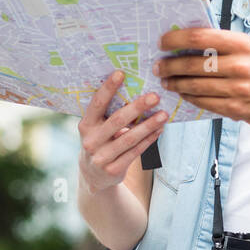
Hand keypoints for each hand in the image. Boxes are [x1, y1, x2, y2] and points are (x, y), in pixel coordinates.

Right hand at [78, 70, 167, 194]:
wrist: (93, 176)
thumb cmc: (101, 142)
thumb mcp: (97, 128)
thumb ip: (110, 114)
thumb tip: (137, 91)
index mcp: (85, 125)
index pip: (97, 104)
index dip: (108, 88)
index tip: (121, 73)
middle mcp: (90, 141)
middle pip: (117, 120)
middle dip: (137, 107)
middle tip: (155, 96)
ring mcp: (101, 157)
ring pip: (129, 138)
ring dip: (149, 125)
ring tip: (164, 114)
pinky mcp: (113, 170)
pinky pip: (135, 152)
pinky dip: (149, 140)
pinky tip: (159, 130)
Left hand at [154, 27, 249, 127]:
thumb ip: (223, 45)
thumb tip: (188, 43)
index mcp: (243, 44)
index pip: (200, 38)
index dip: (176, 39)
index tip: (163, 42)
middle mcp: (241, 66)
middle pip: (193, 64)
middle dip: (170, 65)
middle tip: (159, 65)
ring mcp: (239, 90)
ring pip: (196, 86)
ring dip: (176, 83)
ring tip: (167, 80)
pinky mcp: (237, 109)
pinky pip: (205, 103)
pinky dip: (190, 97)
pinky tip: (183, 93)